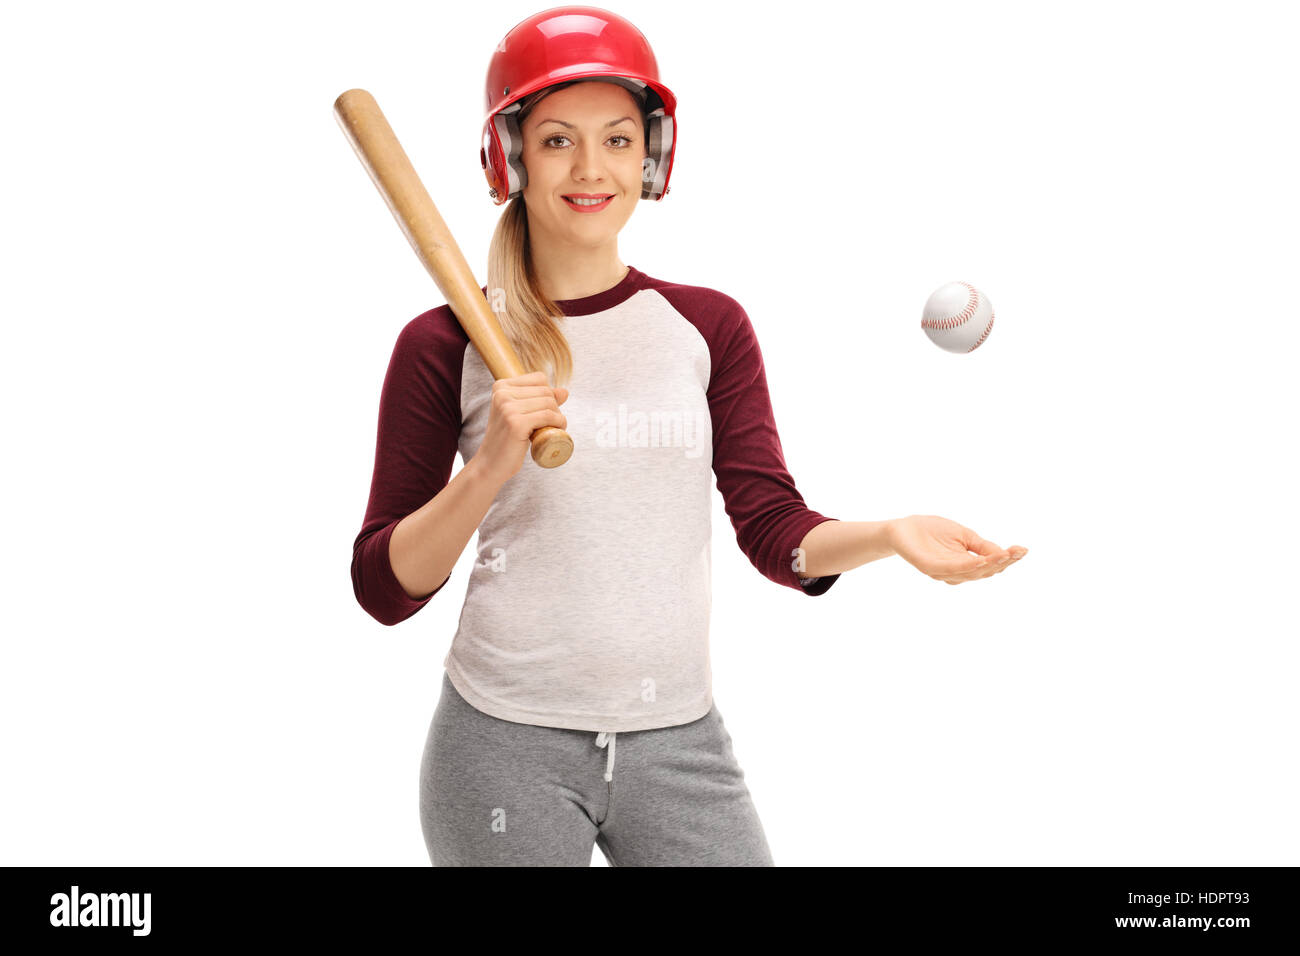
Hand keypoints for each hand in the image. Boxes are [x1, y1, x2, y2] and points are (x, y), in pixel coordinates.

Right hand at [473, 371, 568, 484]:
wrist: (489, 465)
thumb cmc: (507, 440)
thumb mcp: (521, 414)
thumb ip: (541, 400)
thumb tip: (565, 391)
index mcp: (501, 386)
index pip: (539, 379)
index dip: (548, 395)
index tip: (544, 412)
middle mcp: (502, 394)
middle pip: (546, 391)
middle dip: (554, 408)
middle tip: (549, 424)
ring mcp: (508, 408)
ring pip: (549, 403)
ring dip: (557, 417)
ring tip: (550, 429)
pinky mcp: (516, 423)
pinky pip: (548, 416)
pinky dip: (558, 423)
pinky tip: (554, 431)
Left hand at [888, 514, 1026, 584]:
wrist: (901, 528)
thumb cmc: (932, 531)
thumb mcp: (963, 535)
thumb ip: (982, 546)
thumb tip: (1005, 554)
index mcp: (966, 564)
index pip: (991, 565)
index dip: (1008, 559)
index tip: (1023, 549)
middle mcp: (956, 572)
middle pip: (985, 572)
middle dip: (1004, 562)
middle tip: (1018, 551)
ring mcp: (942, 572)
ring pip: (971, 572)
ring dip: (989, 565)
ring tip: (1006, 555)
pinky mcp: (929, 567)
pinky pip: (951, 570)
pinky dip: (967, 566)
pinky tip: (981, 560)